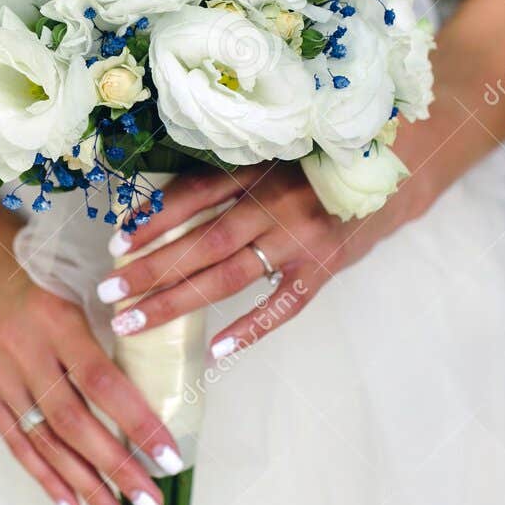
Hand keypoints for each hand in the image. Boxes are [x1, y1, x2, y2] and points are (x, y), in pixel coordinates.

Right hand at [0, 263, 183, 504]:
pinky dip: (45, 478)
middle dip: (115, 469)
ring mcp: (0, 374)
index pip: (103, 381)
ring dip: (84, 486)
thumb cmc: (54, 281)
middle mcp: (25, 350)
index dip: (137, 423)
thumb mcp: (89, 293)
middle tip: (150, 504)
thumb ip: (121, 339)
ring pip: (45, 441)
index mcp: (59, 320)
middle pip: (73, 422)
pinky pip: (16, 442)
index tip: (170, 458)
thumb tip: (175, 390)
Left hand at [97, 162, 430, 358]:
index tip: (115, 241)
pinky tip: (214, 351)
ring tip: (132, 321)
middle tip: (107, 294)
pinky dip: (248, 329)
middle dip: (149, 270)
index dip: (153, 217)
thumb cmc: (318, 163)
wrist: (398, 169)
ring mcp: (300, 241)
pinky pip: (281, 306)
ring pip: (227, 276)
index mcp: (257, 169)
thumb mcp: (272, 153)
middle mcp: (274, 204)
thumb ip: (227, 174)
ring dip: (176, 301)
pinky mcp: (321, 271)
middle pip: (201, 243)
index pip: (193, 194)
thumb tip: (157, 203)